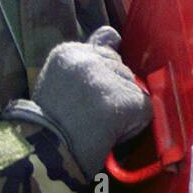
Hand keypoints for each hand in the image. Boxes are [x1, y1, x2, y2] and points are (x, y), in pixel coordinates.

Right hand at [29, 26, 152, 176]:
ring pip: (134, 88)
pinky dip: (135, 124)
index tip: (85, 96)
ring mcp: (109, 80)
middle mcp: (89, 60)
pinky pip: (145, 108)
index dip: (100, 76)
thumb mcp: (61, 80)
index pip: (105, 50)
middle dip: (114, 90)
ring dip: (124, 106)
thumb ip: (90, 55)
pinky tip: (112, 134)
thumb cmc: (52, 123)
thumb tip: (114, 34)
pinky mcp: (127, 101)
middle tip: (88, 114)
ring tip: (98, 125)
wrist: (46, 158)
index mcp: (68, 53)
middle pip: (122, 68)